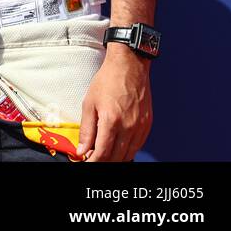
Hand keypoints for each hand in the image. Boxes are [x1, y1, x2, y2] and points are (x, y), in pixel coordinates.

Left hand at [78, 44, 151, 160]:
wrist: (129, 67)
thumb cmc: (107, 82)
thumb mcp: (89, 103)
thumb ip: (86, 130)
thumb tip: (82, 150)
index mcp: (112, 121)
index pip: (103, 153)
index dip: (93, 162)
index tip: (86, 163)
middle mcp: (129, 127)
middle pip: (117, 157)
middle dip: (104, 162)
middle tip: (93, 160)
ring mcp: (141, 127)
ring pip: (129, 154)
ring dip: (116, 158)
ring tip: (104, 154)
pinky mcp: (148, 125)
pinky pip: (138, 145)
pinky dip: (127, 150)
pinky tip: (118, 147)